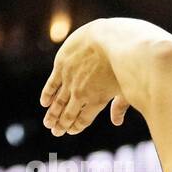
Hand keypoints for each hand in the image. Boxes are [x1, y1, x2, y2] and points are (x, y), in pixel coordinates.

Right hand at [40, 20, 130, 136]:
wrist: (112, 39)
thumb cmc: (125, 65)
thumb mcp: (126, 88)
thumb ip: (119, 106)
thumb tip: (116, 122)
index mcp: (96, 101)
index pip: (82, 119)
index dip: (76, 126)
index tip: (70, 131)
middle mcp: (80, 93)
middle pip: (68, 113)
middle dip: (61, 124)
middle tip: (55, 132)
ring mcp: (69, 79)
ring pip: (58, 101)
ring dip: (52, 113)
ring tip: (48, 124)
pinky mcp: (62, 64)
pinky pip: (52, 83)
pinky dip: (48, 94)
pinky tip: (44, 103)